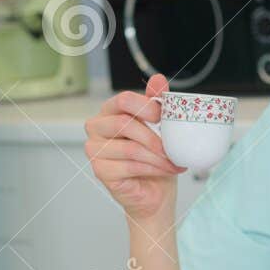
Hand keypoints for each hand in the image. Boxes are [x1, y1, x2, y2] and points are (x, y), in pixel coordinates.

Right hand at [84, 73, 184, 221]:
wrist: (155, 191)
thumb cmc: (156, 157)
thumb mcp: (161, 127)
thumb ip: (157, 102)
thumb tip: (158, 78)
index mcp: (110, 111)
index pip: (123, 99)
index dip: (146, 106)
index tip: (164, 118)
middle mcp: (97, 127)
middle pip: (124, 123)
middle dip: (154, 136)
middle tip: (172, 147)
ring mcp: (94, 149)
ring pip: (131, 148)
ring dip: (158, 157)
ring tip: (174, 162)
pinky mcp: (100, 170)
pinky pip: (130, 166)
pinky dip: (154, 168)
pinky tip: (167, 170)